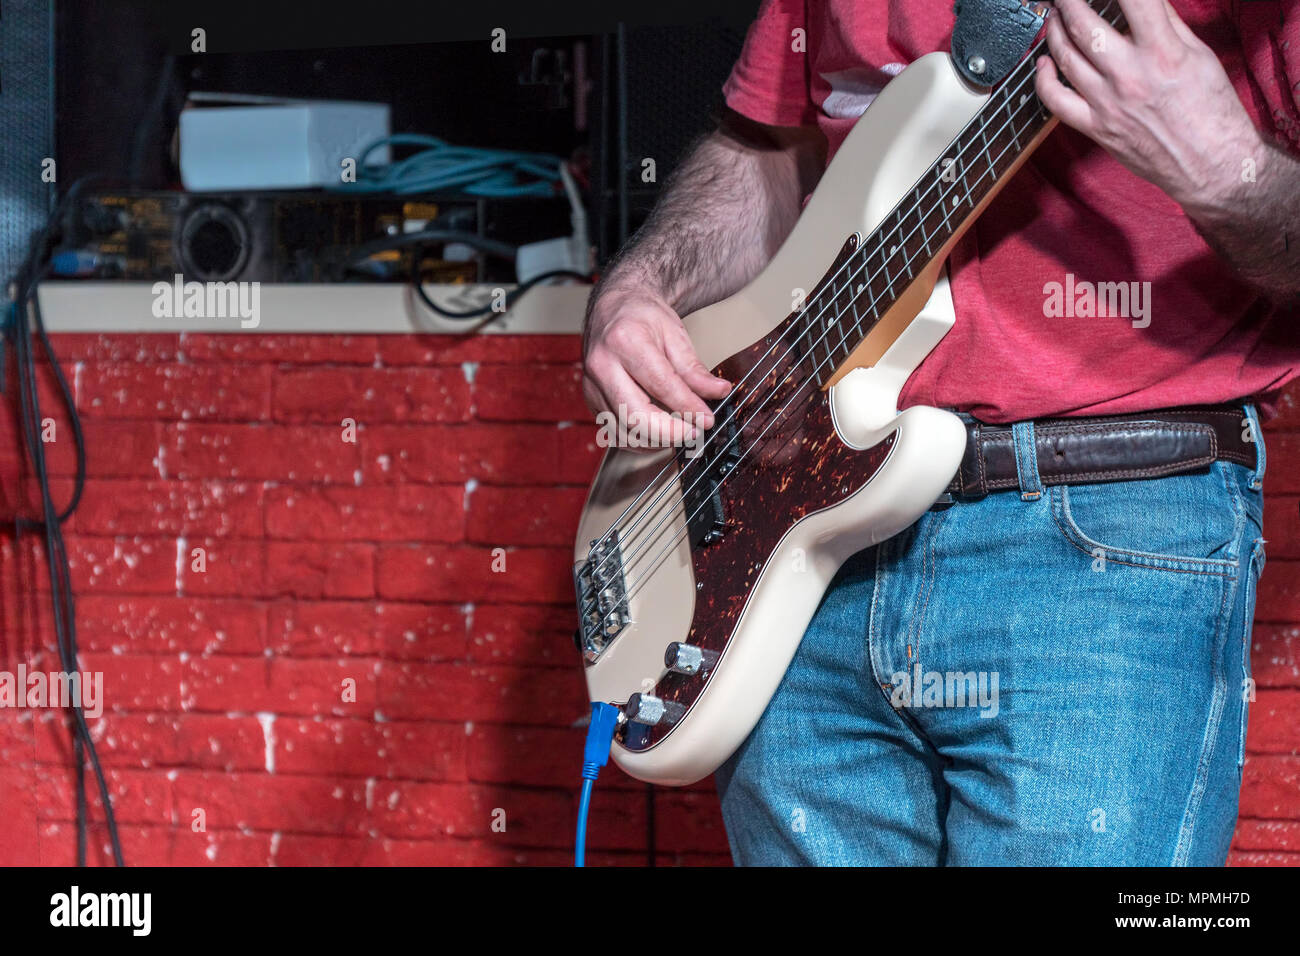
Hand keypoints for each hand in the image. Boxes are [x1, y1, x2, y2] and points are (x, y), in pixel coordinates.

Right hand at [582, 286, 730, 450]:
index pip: (660, 385)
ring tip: (679, 433)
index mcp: (625, 341)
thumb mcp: (675, 335)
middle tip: (693, 433)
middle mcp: (602, 364)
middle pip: (635, 415)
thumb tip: (718, 392)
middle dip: (669, 433)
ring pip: (623, 430)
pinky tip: (656, 435)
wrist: (614, 307)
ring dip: (655, 441)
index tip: (707, 419)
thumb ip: (695, 369)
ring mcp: (592, 384)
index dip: (687, 407)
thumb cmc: (642, 317)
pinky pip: (613, 431)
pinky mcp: (590, 399)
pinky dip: (637, 440)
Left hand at [1034, 0, 1263, 215]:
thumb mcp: (1199, 55)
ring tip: (1056, 16)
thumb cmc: (1212, 113)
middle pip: (1085, 25)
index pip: (1133, 0)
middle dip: (1070, 1)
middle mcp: (1130, 76)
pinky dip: (1044, 80)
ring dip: (1055, 31)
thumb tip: (1145, 2)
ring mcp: (1108, 103)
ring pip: (1066, 58)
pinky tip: (1044, 64)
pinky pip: (1056, 102)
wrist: (1211, 165)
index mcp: (1162, 53)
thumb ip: (1167, 24)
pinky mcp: (1097, 128)